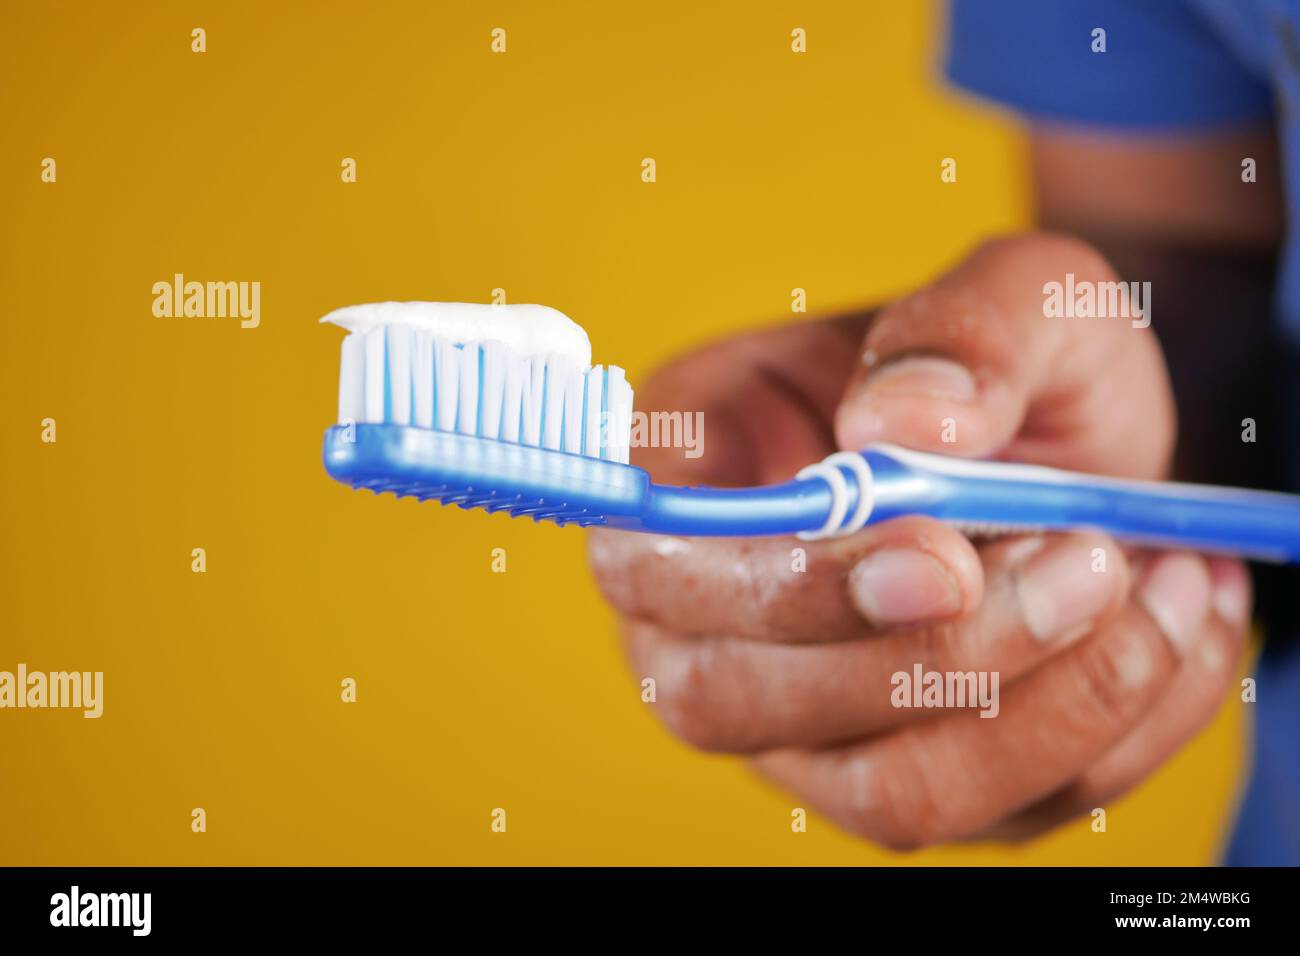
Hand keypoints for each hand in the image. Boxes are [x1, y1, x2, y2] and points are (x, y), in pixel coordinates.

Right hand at [588, 234, 1250, 848]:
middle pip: (735, 702)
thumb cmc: (1010, 366)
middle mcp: (710, 616)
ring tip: (1143, 584)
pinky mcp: (907, 776)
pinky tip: (1166, 630)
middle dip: (923, 658)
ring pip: (876, 790)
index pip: (652, 559)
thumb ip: (961, 329)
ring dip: (1037, 711)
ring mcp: (801, 717)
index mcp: (693, 471)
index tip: (939, 551)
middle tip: (1083, 563)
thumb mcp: (1017, 294)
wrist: (1072, 448)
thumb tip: (900, 425)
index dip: (776, 583)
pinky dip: (1107, 733)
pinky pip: (993, 814)